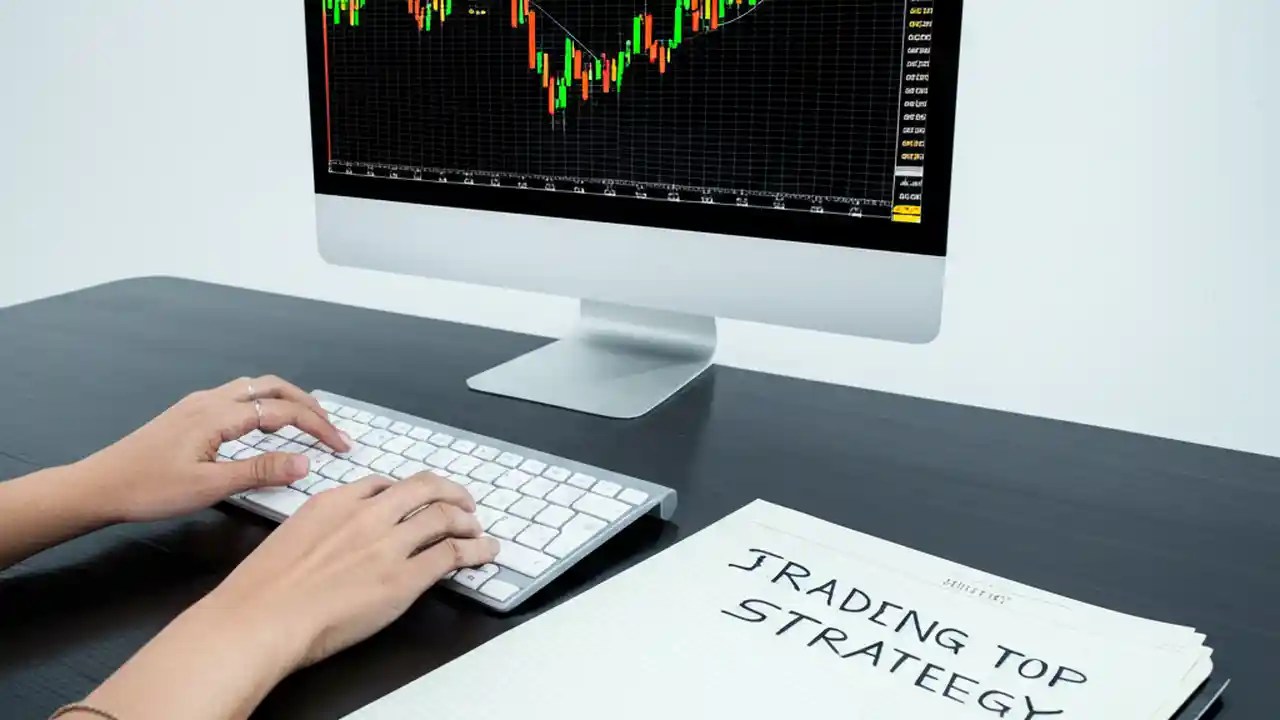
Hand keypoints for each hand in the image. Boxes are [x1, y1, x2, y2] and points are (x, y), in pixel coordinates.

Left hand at [79, 375, 350, 523]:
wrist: (99, 486)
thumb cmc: (150, 490)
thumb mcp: (210, 486)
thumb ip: (260, 472)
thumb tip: (305, 461)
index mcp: (218, 414)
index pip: (282, 411)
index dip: (317, 426)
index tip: (340, 445)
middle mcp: (210, 399)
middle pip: (272, 387)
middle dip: (308, 405)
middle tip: (331, 429)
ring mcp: (198, 404)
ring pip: (254, 387)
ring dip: (286, 400)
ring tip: (307, 422)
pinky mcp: (189, 414)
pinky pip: (238, 397)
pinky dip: (264, 404)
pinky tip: (265, 426)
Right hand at [200, 471, 498, 668]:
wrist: (261, 617)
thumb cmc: (263, 589)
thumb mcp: (292, 535)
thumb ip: (323, 527)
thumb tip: (339, 537)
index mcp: (336, 501)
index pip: (386, 484)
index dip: (411, 491)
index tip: (419, 498)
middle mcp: (367, 516)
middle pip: (424, 489)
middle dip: (450, 493)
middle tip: (463, 503)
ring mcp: (388, 545)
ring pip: (444, 517)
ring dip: (467, 521)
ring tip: (477, 529)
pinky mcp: (404, 578)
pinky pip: (450, 555)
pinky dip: (474, 551)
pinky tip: (484, 553)